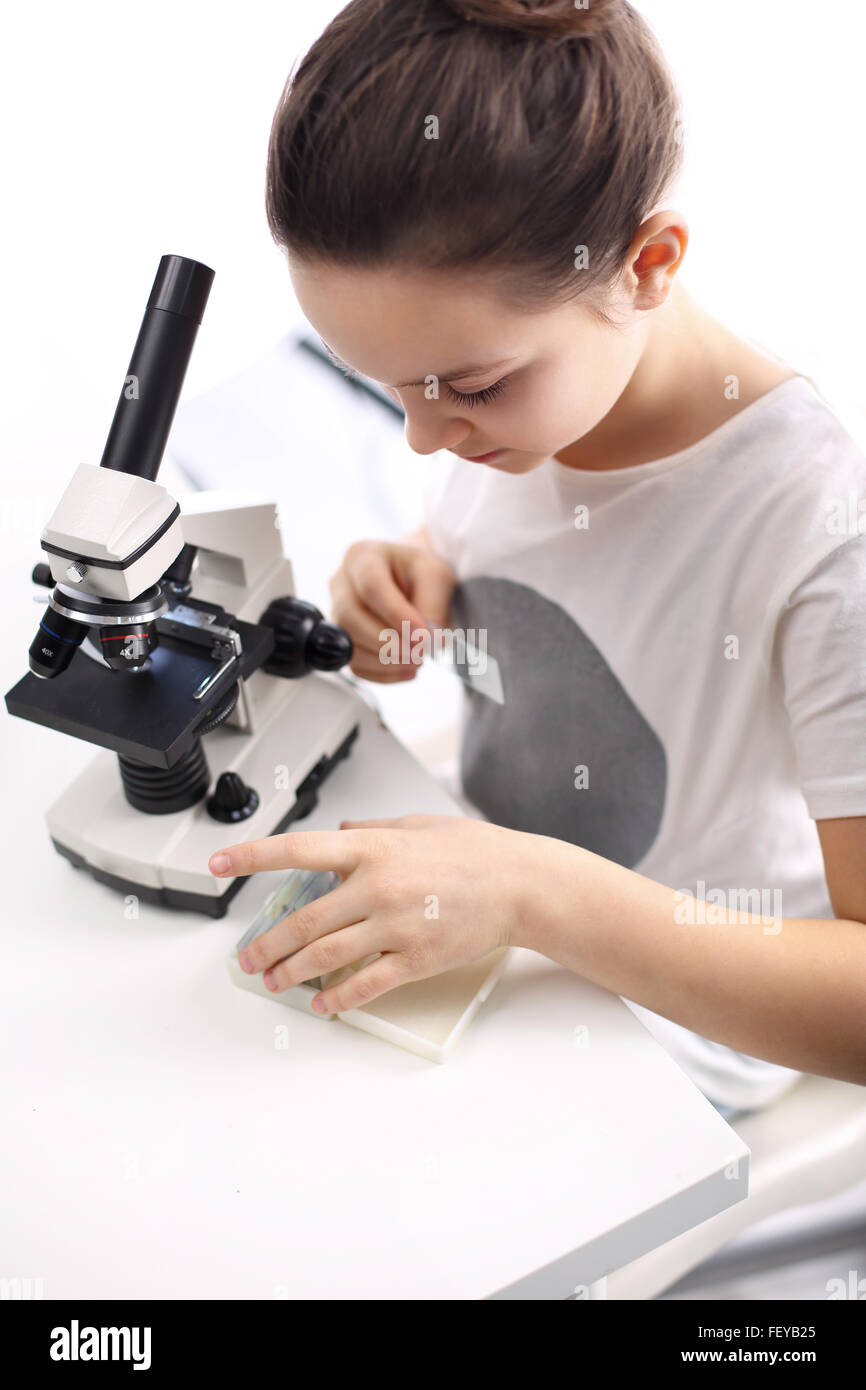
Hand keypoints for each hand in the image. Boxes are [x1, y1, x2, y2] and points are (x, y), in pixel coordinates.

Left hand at [210, 813, 531, 1013]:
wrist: (521, 884)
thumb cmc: (475, 852)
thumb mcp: (417, 824)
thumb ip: (373, 827)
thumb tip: (342, 826)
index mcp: (372, 847)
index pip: (297, 849)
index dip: (251, 857)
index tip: (219, 864)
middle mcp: (376, 886)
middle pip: (303, 920)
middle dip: (267, 944)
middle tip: (248, 957)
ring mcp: (395, 925)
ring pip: (325, 956)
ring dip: (290, 972)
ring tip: (274, 981)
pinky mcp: (415, 958)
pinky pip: (365, 984)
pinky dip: (338, 998)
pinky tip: (324, 1004)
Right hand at [328, 538, 456, 682]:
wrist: (413, 581)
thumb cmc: (419, 573)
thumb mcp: (436, 576)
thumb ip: (434, 605)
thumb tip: (429, 642)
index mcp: (362, 557)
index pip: (371, 586)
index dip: (396, 615)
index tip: (422, 636)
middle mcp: (342, 584)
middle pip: (351, 618)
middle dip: (387, 643)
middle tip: (419, 653)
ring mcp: (337, 614)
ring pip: (348, 645)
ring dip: (385, 662)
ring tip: (416, 661)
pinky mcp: (343, 642)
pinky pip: (354, 665)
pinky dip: (383, 674)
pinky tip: (406, 668)